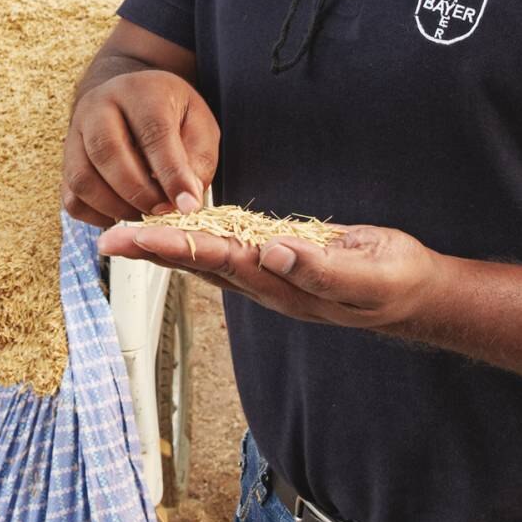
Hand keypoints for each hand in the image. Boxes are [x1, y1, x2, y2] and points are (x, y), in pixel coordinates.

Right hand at [62, 68, 218, 228]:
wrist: (128, 97)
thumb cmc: (169, 114)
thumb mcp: (198, 124)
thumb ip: (197, 160)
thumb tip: (186, 199)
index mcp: (139, 91)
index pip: (153, 131)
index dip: (172, 173)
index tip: (188, 206)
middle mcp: (98, 106)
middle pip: (107, 151)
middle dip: (139, 192)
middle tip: (163, 210)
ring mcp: (75, 132)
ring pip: (82, 178)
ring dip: (115, 207)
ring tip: (144, 213)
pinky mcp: (65, 160)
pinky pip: (71, 198)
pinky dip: (96, 215)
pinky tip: (122, 213)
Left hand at [97, 220, 450, 331]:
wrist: (415, 292)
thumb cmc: (393, 284)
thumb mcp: (366, 278)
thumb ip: (320, 269)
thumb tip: (271, 253)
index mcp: (280, 286)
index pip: (217, 262)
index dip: (175, 247)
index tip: (138, 237)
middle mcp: (265, 283)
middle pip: (198, 263)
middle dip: (152, 249)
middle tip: (106, 237)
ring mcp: (269, 274)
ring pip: (207, 258)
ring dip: (165, 245)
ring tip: (124, 232)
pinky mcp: (279, 259)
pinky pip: (229, 248)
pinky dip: (197, 237)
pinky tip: (175, 229)